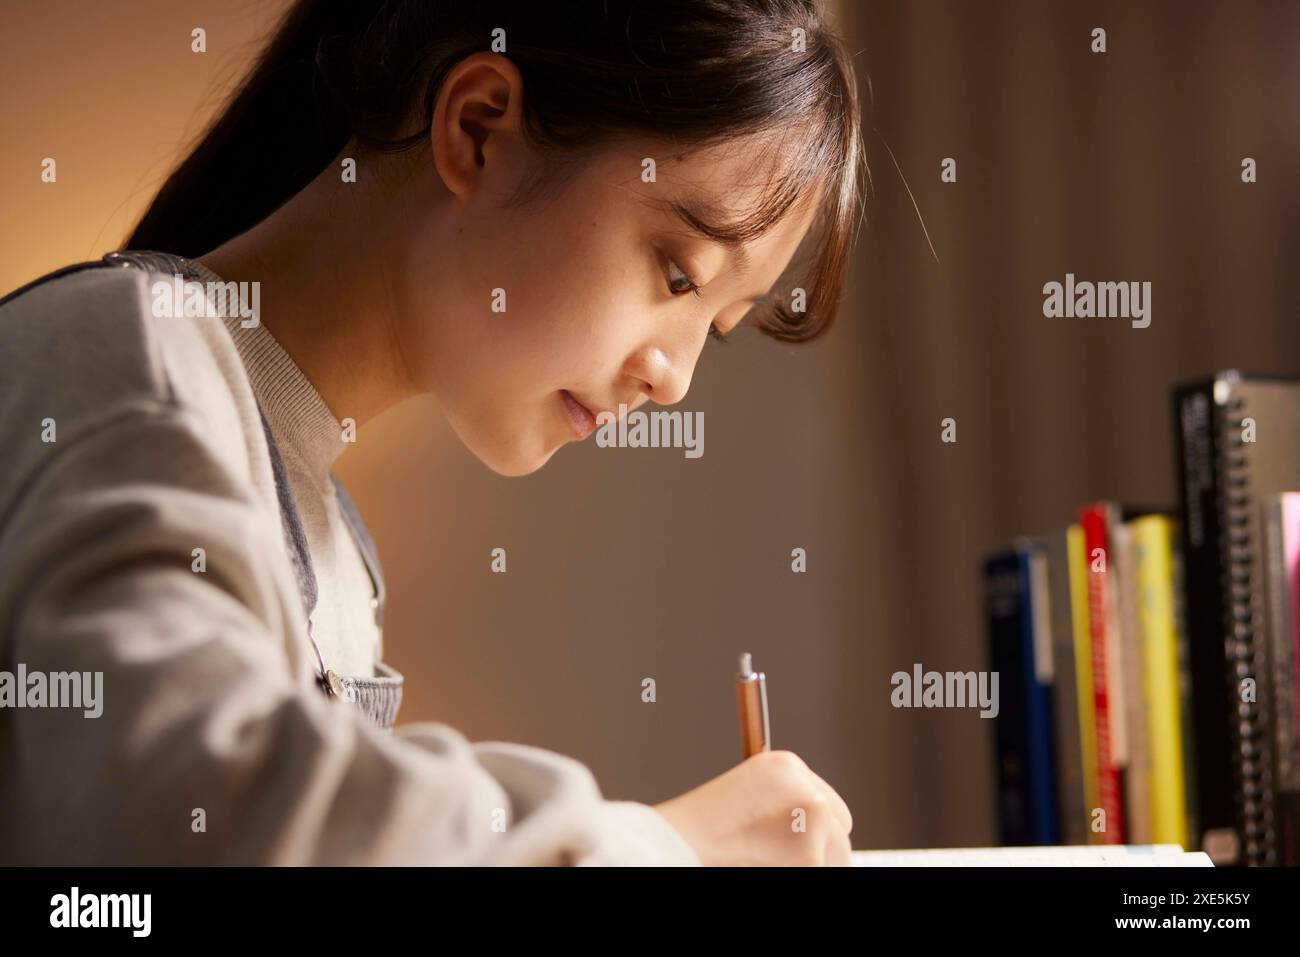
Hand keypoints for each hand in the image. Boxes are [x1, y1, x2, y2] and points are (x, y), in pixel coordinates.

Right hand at [653, 750, 852, 865]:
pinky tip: (765, 866)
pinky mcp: (811, 856)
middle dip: (822, 850)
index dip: (816, 832)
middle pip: (840, 829)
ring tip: (766, 862)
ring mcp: (811, 820)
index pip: (827, 805)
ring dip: (813, 865)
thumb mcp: (747, 798)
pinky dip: (802, 872)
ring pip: (837, 857)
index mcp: (787, 766)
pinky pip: (823, 871)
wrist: (680, 843)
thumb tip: (817, 834)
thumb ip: (783, 806)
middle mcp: (805, 786)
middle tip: (788, 860)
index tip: (802, 847)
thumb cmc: (705, 830)